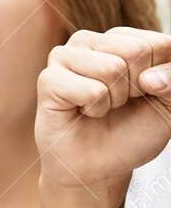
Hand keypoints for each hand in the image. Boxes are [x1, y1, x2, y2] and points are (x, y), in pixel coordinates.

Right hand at [36, 28, 170, 197]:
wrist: (98, 167)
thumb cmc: (133, 132)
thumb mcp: (170, 106)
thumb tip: (150, 78)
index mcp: (122, 40)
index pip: (159, 43)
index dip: (161, 77)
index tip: (145, 94)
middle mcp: (92, 42)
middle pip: (135, 51)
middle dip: (136, 88)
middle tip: (119, 102)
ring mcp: (65, 57)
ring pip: (111, 68)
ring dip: (114, 99)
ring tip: (100, 107)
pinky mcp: (48, 79)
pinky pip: (90, 90)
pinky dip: (95, 109)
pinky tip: (83, 112)